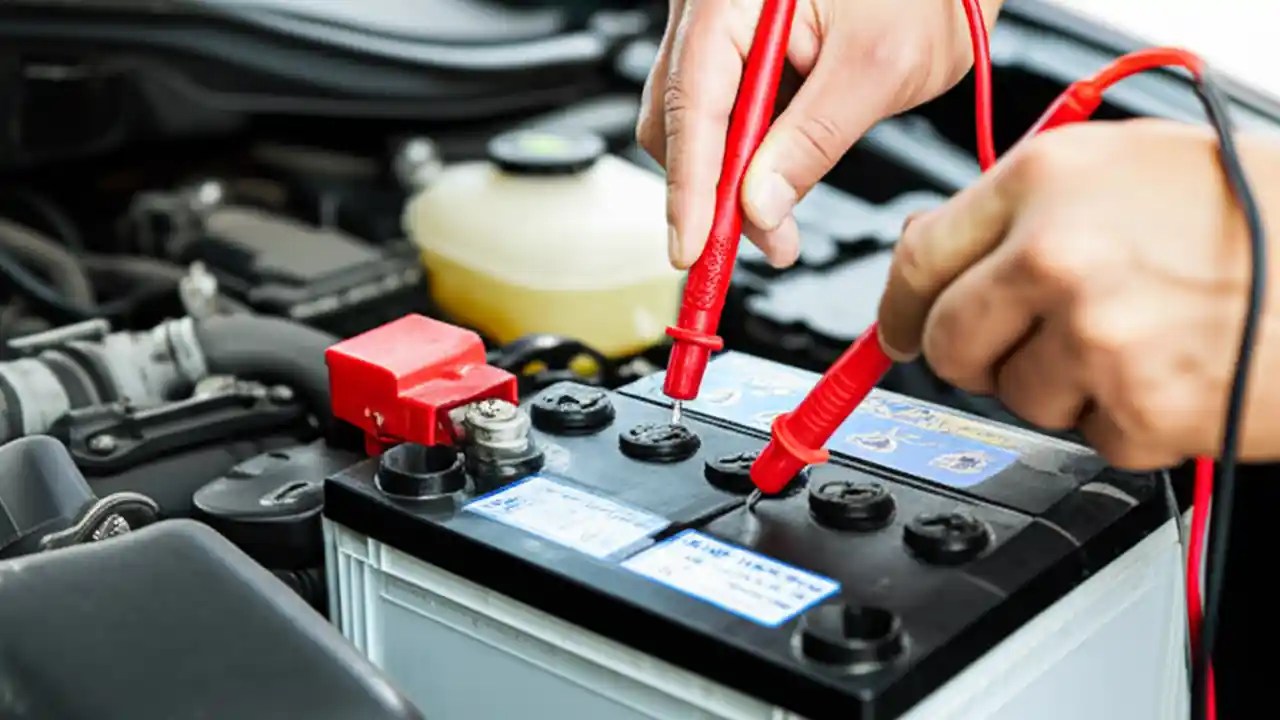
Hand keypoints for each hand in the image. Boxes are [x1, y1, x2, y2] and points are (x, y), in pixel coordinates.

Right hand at [637, 0, 1003, 268]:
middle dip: (713, 190)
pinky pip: (724, 107)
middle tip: (764, 241)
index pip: (692, 102)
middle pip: (678, 116)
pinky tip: (784, 168)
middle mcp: (712, 3)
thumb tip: (759, 207)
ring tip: (783, 215)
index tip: (693, 249)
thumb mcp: (881, 65)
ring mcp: (722, 21)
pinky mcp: (740, 41)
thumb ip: (814, 140)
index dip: (690, 188)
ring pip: (696, 119)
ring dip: (733, 175)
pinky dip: (748, 150)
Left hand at [876, 119, 1279, 468]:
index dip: (897, 307)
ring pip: (1015, 398)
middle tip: (1033, 340)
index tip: (895, 330)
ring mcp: (1097, 337)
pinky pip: (1087, 436)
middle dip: (977, 354)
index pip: (917, 260)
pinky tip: (1172, 369)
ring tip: (1137, 338)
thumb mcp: (1120, 163)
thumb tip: (925, 247)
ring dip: (1061, 385)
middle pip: (946, 344)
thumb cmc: (1253, 208)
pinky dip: (1123, 418)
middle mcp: (1058, 255)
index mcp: (1042, 181)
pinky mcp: (1142, 410)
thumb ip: (1014, 206)